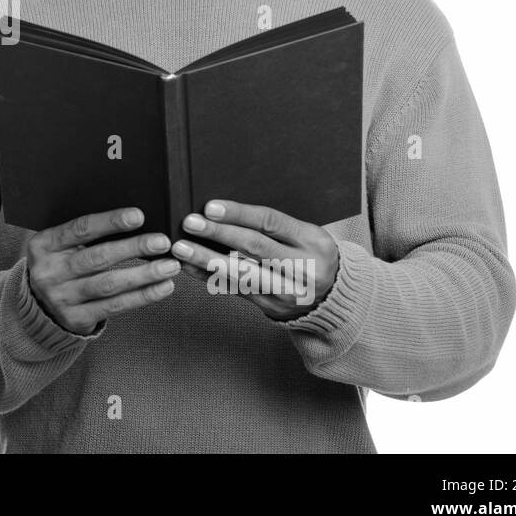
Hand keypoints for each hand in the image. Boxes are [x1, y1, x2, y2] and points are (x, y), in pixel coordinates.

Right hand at [27, 207, 180, 335]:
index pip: (80, 229)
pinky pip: (114, 307)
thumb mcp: (60, 245)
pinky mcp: (75, 319)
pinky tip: (162, 287)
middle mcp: (49, 272)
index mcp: (44, 245)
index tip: (139, 216)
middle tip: (162, 242)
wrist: (38, 305)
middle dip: (133, 248)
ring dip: (143, 274)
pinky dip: (142, 296)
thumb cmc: (60, 264)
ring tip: (169, 266)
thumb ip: (85, 234)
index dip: (110, 222)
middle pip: (97, 257)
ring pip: (109, 285)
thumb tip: (135, 219)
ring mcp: (61, 298)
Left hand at [170, 199, 339, 321]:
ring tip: (181, 248)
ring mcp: (289, 292)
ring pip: (242, 273)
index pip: (271, 222)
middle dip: (218, 234)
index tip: (210, 207)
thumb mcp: (305, 235)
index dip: (238, 213)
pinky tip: (190, 268)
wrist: (334, 297)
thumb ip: (273, 226)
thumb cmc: (310, 255)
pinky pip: (237, 290)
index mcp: (313, 241)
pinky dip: (211, 278)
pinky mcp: (273, 308)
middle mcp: (304, 267)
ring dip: (207, 259)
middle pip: (254, 246)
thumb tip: (222, 210)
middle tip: (189, 223)